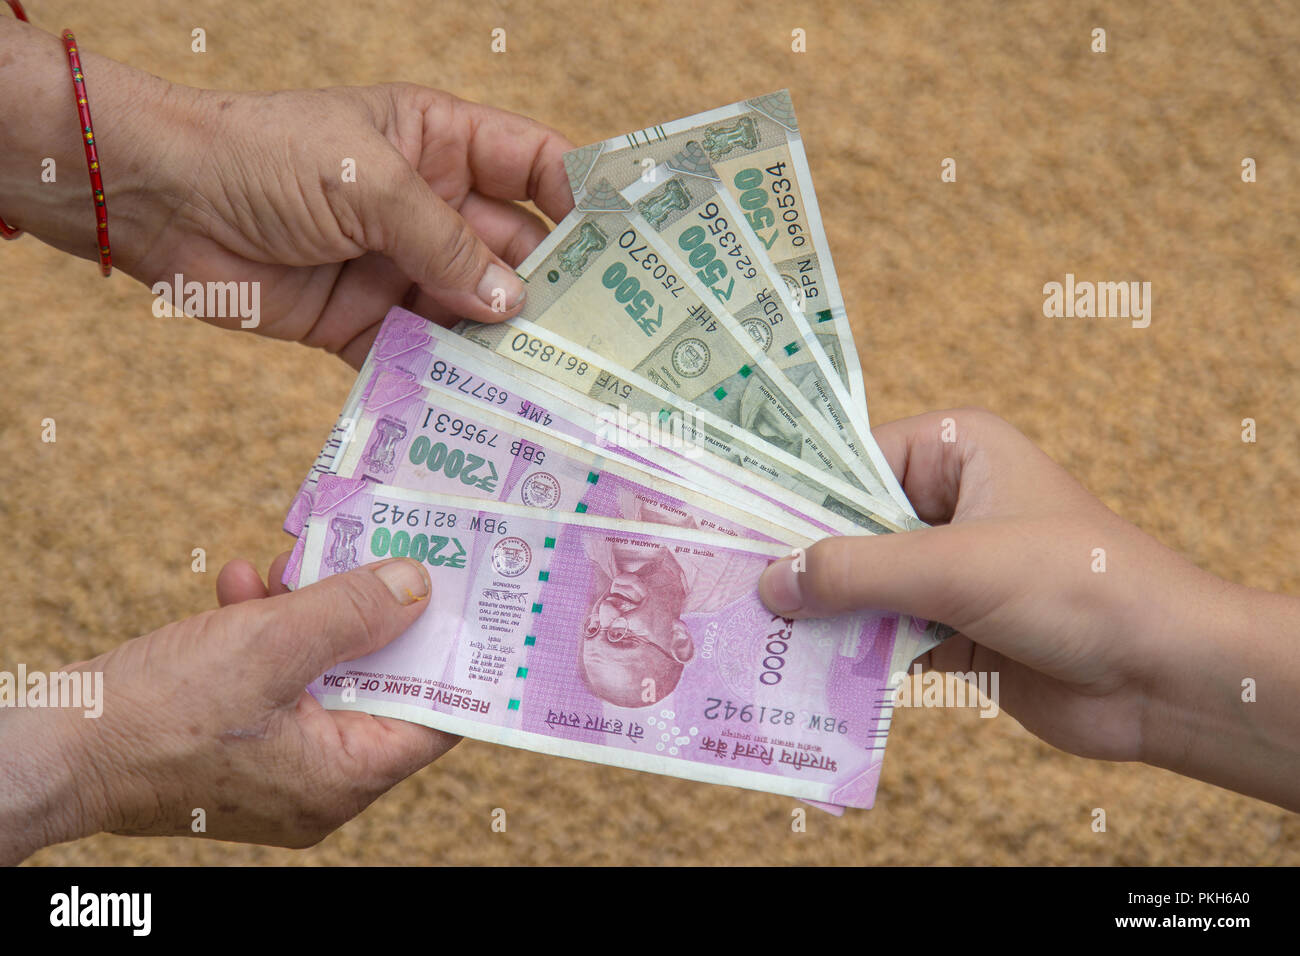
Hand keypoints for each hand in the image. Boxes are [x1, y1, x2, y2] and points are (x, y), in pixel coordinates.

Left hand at [0, 20, 574, 366]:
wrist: (157, 203)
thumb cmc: (261, 156)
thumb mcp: (365, 179)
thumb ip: (443, 240)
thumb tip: (512, 303)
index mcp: (439, 143)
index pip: (533, 166)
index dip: (581, 201)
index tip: (627, 251)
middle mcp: (428, 206)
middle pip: (512, 250)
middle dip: (553, 291)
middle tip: (601, 342)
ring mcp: (398, 266)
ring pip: (473, 309)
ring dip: (505, 343)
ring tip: (556, 383)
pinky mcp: (363, 322)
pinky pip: (421, 352)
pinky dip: (447, 378)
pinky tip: (485, 404)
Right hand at [0, 554, 455, 862]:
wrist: (56, 745)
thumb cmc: (161, 712)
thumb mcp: (272, 644)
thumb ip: (354, 612)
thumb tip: (419, 587)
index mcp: (345, 775)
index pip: (435, 719)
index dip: (455, 659)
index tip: (470, 605)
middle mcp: (321, 780)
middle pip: (378, 687)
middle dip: (372, 617)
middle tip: (386, 556)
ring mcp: (279, 765)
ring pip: (323, 674)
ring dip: (311, 611)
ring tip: (298, 561)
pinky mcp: (239, 743)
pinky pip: (276, 682)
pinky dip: (266, 632)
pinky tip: (246, 585)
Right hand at [758, 409, 1299, 809]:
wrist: (1163, 675)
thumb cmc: (1078, 586)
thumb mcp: (957, 567)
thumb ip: (858, 572)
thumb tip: (771, 582)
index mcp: (955, 450)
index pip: (849, 460)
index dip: (791, 494)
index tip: (726, 524)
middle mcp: (948, 503)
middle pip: (849, 526)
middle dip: (800, 562)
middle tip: (727, 586)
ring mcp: (950, 568)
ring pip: (861, 584)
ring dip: (820, 614)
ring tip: (748, 634)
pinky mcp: (953, 627)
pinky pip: (882, 633)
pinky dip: (848, 653)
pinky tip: (798, 672)